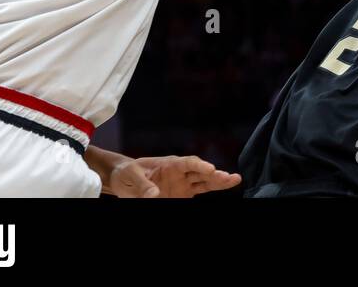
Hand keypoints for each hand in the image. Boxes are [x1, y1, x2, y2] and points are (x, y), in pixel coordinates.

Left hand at [109, 155, 241, 197]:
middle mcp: (180, 173)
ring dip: (218, 182)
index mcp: (170, 163)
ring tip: (234, 180)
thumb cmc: (127, 172)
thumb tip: (154, 194)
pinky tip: (222, 188)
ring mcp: (182, 184)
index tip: (210, 168)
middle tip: (230, 178)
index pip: (188, 163)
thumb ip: (142, 184)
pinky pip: (198, 192)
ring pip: (205, 183)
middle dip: (216, 174)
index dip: (199, 165)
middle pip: (201, 172)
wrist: (123, 180)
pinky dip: (210, 191)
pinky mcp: (181, 195)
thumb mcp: (131, 175)